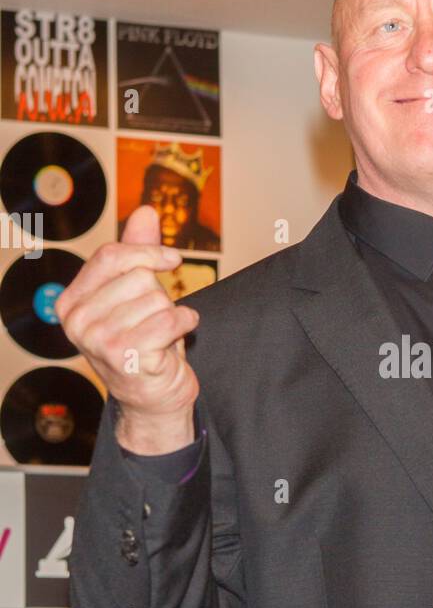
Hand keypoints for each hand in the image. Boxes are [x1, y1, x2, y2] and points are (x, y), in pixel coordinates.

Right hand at [55, 205, 199, 448]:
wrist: (153, 396)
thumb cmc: (145, 341)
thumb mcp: (137, 294)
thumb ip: (138, 251)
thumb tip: (147, 210)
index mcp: (71, 302)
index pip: (110, 255)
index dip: (147, 251)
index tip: (172, 259)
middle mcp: (78, 322)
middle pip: (138, 277)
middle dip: (160, 294)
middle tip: (155, 319)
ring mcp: (99, 341)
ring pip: (158, 298)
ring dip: (172, 314)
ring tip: (162, 334)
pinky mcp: (127, 358)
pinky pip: (171, 319)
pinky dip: (185, 324)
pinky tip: (177, 339)